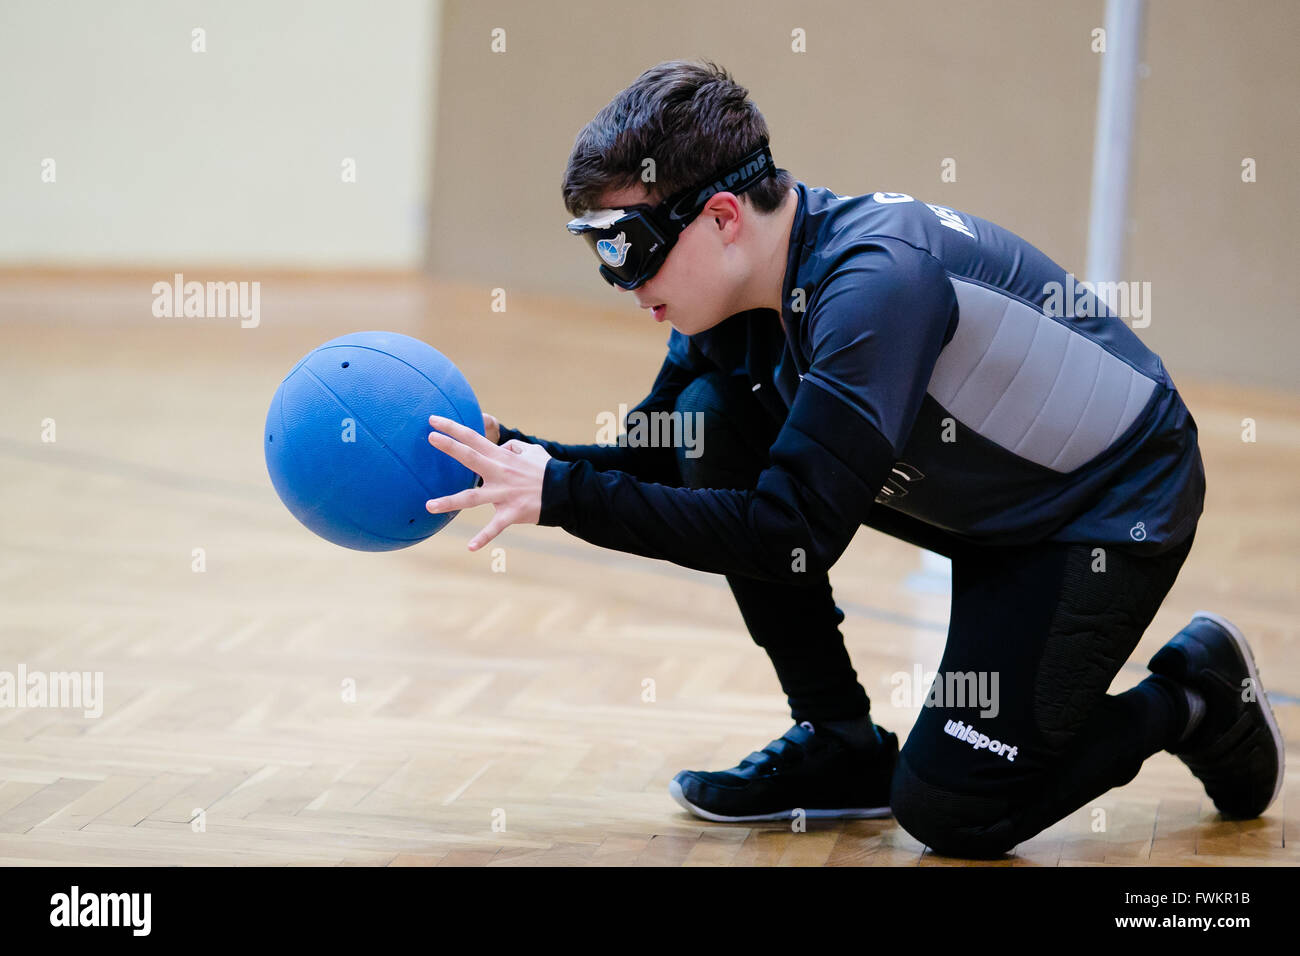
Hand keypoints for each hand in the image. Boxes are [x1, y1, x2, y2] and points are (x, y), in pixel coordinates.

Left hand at [426, 414, 549, 550]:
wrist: (567, 492)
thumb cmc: (547, 470)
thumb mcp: (532, 451)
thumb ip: (513, 447)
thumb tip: (502, 447)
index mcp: (503, 457)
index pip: (474, 438)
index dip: (454, 428)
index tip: (434, 421)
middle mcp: (499, 473)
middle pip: (470, 458)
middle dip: (449, 447)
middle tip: (430, 438)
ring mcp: (503, 494)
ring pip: (471, 498)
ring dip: (449, 502)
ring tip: (429, 506)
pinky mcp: (511, 513)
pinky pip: (494, 528)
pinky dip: (483, 538)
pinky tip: (471, 547)